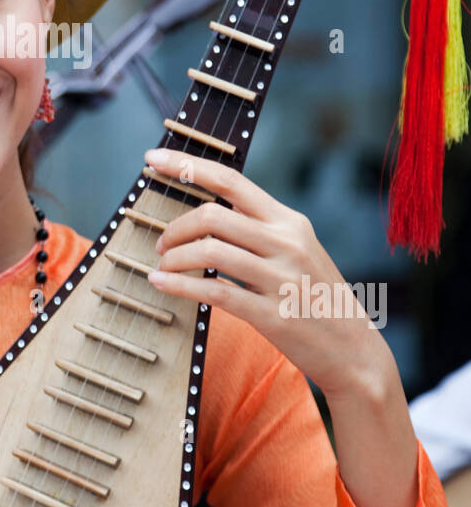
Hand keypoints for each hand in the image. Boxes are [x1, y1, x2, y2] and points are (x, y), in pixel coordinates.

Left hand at [143, 148, 388, 400]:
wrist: (354, 350)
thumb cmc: (315, 297)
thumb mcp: (297, 250)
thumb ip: (260, 228)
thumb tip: (206, 212)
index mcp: (289, 221)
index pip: (231, 179)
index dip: (187, 165)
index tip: (152, 157)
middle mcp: (287, 243)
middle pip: (213, 215)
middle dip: (175, 227)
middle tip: (161, 242)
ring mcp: (281, 279)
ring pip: (209, 251)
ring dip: (174, 257)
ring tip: (162, 266)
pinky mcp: (273, 315)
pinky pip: (214, 292)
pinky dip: (179, 285)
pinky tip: (160, 284)